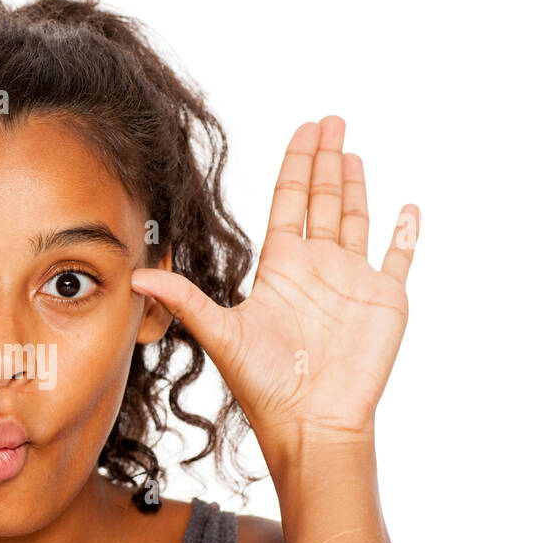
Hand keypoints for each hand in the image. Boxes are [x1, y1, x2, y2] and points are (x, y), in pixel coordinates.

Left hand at [131, 116, 417, 448]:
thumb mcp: (221, 333)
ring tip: (352, 152)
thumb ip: (184, 300)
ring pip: (355, 220)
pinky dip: (406, 234)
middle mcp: (317, 268)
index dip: (297, 164)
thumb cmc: (265, 384)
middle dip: (326, 160)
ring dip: (355, 186)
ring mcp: (352, 282)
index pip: (290, 201)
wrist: (311, 422)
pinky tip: (408, 208)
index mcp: (282, 267)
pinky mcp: (385, 301)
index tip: (305, 130)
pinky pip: (400, 258)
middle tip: (332, 120)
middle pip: (323, 200)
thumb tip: (134, 277)